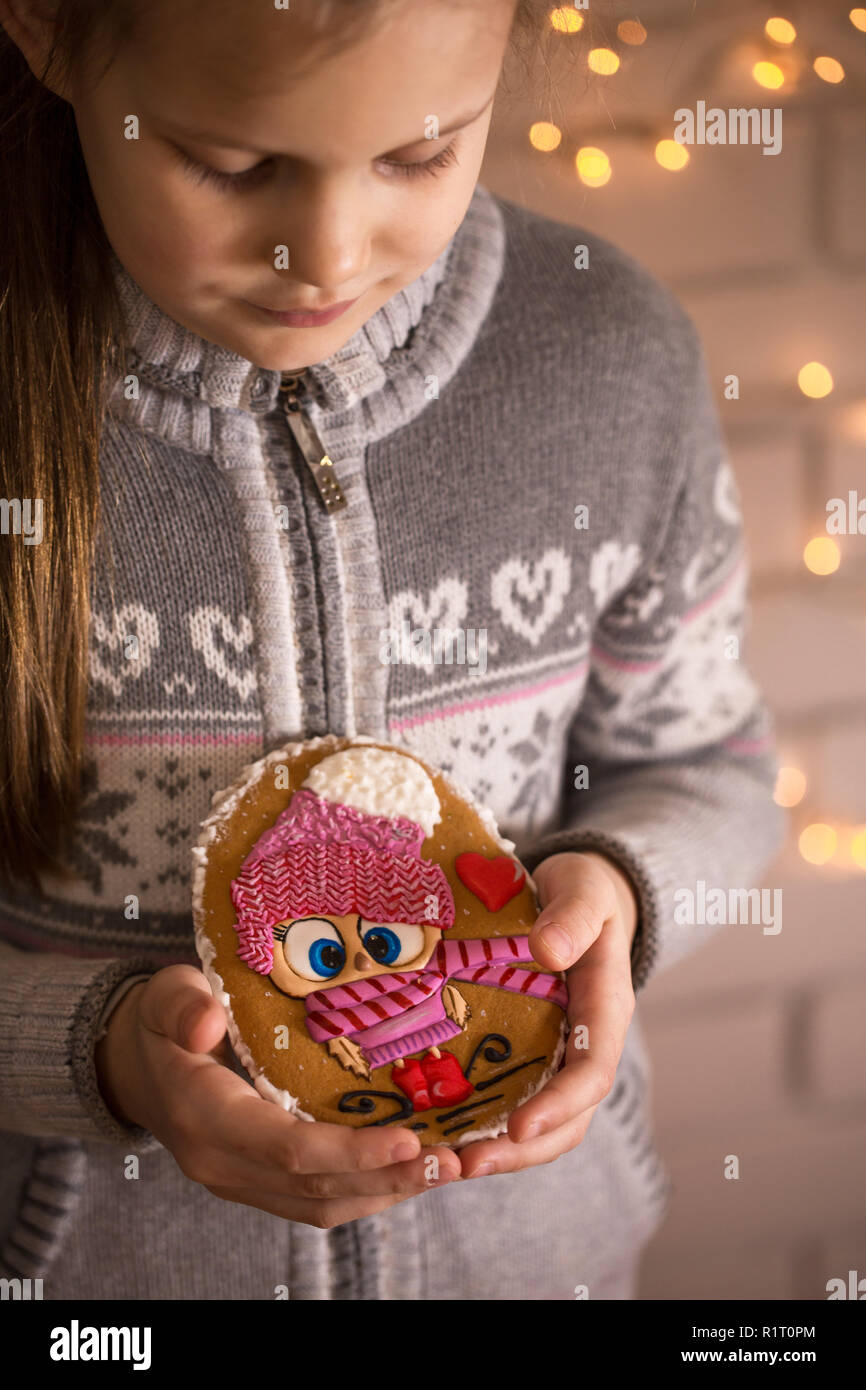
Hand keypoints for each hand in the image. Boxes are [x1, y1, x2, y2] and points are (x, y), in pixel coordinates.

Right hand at [94, 966, 459, 1226]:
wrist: (137, 1063)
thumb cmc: (163, 1019)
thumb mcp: (165, 995)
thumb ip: (183, 1005)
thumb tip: (209, 1020)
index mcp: (206, 1118)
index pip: (287, 1149)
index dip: (349, 1152)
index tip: (407, 1140)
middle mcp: (223, 1164)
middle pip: (316, 1188)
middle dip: (387, 1179)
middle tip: (451, 1160)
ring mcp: (240, 1181)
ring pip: (322, 1204)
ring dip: (386, 1193)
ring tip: (446, 1169)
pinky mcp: (258, 1183)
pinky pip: (317, 1200)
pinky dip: (367, 1191)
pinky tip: (410, 1171)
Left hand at [457, 850, 638, 1179]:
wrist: (581, 892)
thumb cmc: (584, 888)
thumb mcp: (584, 889)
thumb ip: (572, 917)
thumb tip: (549, 950)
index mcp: (606, 1008)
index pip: (592, 1071)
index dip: (559, 1104)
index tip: (517, 1125)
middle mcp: (589, 1042)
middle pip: (570, 1117)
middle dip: (524, 1149)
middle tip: (468, 1166)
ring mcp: (562, 1052)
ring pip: (546, 1121)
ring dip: (505, 1150)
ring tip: (453, 1165)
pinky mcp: (535, 1052)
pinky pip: (519, 1099)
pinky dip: (489, 1125)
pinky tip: (446, 1134)